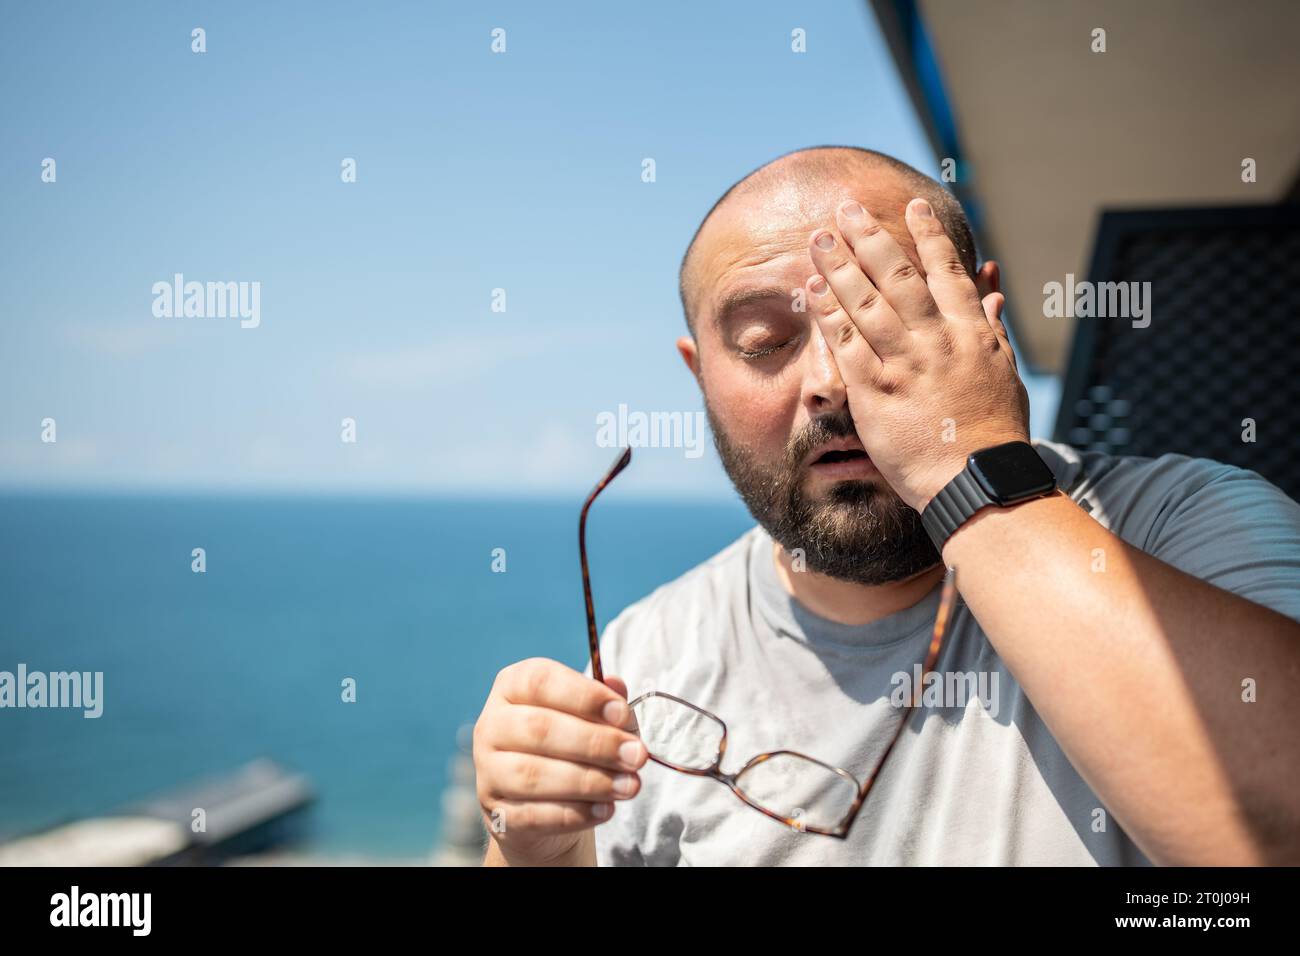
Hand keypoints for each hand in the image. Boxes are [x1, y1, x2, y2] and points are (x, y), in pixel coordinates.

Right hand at [473, 657, 645, 865]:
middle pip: (539, 728)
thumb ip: (605, 700)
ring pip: (533, 775)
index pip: (540, 681)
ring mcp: (488, 771)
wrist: (545, 801)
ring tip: (629, 785)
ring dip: (589, 781)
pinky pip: (534, 815)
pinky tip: (606, 809)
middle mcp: (492, 725)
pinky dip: (575, 814)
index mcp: (512, 686)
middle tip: (636, 756)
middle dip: (596, 743)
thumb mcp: (589, 714)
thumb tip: (617, 688)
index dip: (584, 696)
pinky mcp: (496, 813)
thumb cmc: (570, 744)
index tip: (622, 713)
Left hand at [805, 197, 1029, 510]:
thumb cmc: (994, 434)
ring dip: (839, 265)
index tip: (912, 206)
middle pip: (898, 276)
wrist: (977, 481)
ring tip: (819, 237)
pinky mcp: (876, 391)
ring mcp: (905, 364)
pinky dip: (828, 312)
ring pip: (866, 302)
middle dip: (870, 238)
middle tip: (847, 209)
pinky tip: (812, 288)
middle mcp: (936, 340)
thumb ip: (991, 330)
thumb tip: (993, 291)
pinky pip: (847, 344)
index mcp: (971, 333)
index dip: (928, 235)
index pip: (948, 271)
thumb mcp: (1004, 375)